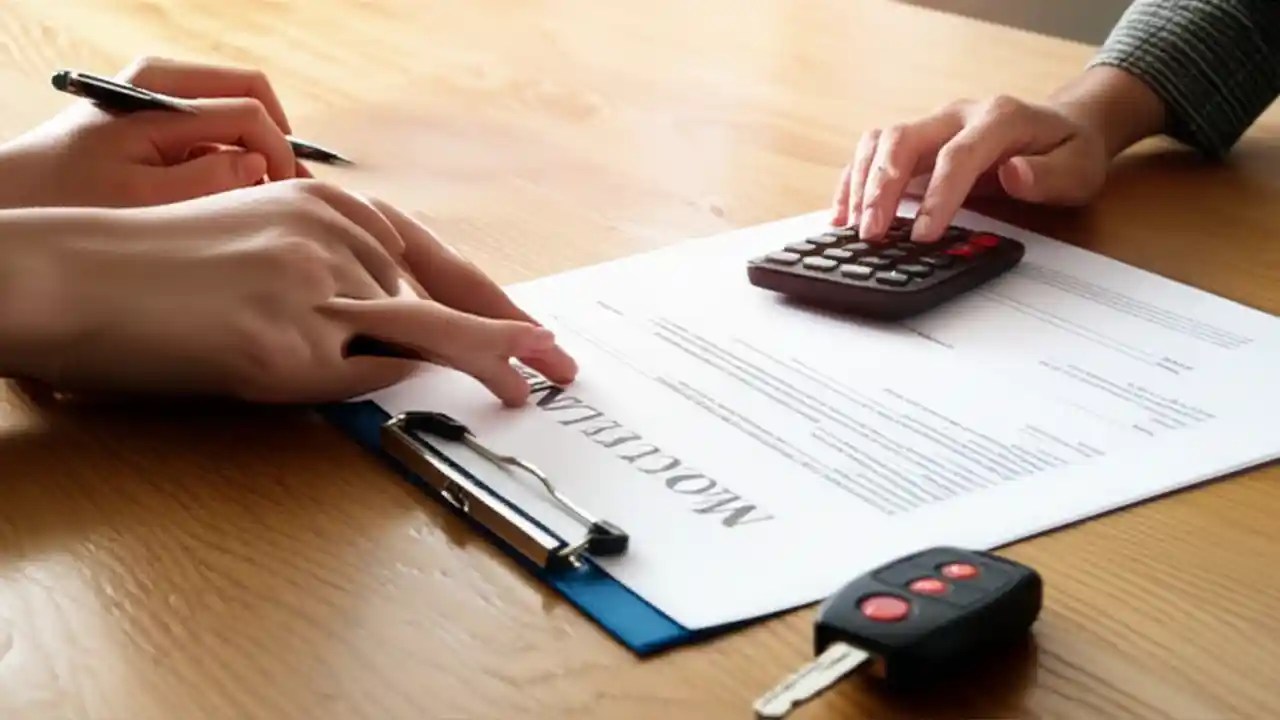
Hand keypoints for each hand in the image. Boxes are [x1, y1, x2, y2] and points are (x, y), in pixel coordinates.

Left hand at [0, 56, 310, 208]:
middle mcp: (159, 79)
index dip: (279, 150)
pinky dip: (231, 146)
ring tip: (262, 190)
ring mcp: (156, 89)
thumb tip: (258, 164)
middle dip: (277, 137)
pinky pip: (211, 116)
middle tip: (286, 186)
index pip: (248, 110)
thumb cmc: (69, 199)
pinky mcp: (153, 107)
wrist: (13, 190)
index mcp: (156, 95)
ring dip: (255, 143)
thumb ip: (208, 180)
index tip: (287, 193)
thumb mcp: (143, 199)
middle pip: (249, 91)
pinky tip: (229, 185)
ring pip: (233, 102)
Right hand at [0, 180, 575, 404]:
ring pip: (413, 338)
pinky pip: (361, 375)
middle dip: (503, 341)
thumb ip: (336, 275)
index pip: (433, 260)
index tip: (535, 331)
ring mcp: (314, 284)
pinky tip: (419, 388)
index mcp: (329, 203)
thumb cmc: (162, 271)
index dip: (492, 302)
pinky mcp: (288, 340)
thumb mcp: (263, 245)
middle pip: (439, 302)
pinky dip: (387, 388)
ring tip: (523, 384)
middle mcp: (333, 234)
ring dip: (459, 367)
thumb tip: (402, 330)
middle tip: (562, 366)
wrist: (76, 276)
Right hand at [830, 95, 1108, 242]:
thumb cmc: (1068, 152)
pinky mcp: (916, 144)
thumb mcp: (1077, 168)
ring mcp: (932, 126)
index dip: (936, 196)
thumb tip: (1014, 175)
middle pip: (903, 141)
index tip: (922, 235)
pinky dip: (853, 182)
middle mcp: (956, 116)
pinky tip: (843, 213)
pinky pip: (873, 154)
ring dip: (860, 184)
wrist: (1063, 129)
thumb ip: (1047, 175)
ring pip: (880, 142)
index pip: (957, 155)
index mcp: (997, 118)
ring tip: (851, 226)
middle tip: (870, 232)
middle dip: (881, 188)